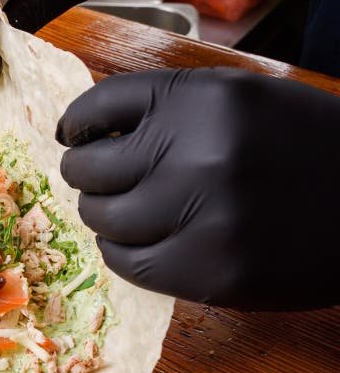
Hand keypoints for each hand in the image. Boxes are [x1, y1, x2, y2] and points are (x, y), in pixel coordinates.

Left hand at [57, 68, 339, 309]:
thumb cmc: (301, 144)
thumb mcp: (240, 100)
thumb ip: (169, 109)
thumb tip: (91, 133)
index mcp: (203, 100)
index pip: (100, 105)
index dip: (76, 122)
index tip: (70, 134)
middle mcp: (197, 154)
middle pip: (90, 168)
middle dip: (82, 172)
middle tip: (89, 176)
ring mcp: (202, 218)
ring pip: (103, 219)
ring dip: (101, 212)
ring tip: (118, 208)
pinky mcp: (210, 272)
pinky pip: (128, 263)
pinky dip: (120, 251)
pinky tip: (135, 241)